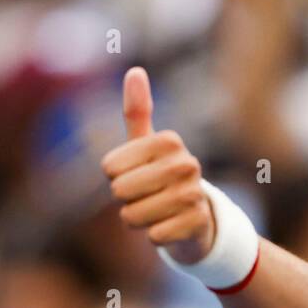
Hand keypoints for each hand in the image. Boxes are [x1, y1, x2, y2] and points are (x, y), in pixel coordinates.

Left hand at [101, 67, 214, 264]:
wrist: (197, 219)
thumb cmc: (162, 179)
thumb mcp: (148, 145)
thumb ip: (138, 112)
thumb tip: (135, 70)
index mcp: (169, 141)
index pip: (110, 167)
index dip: (114, 178)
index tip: (134, 175)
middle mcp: (186, 164)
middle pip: (120, 191)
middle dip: (125, 202)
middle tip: (144, 198)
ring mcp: (194, 194)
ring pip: (134, 215)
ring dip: (137, 220)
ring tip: (155, 213)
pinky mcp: (198, 224)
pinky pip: (154, 236)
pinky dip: (154, 237)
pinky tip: (168, 228)